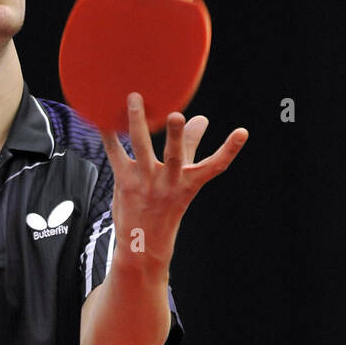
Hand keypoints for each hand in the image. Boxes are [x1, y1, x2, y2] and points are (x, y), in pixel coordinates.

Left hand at [100, 93, 247, 268]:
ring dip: (137, 122)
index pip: (215, 167)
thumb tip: (202, 119)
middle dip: (177, 136)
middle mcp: (169, 183)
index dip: (230, 150)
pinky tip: (102, 116)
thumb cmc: (166, 207)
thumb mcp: (183, 182)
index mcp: (189, 183)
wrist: (143, 246)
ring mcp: (145, 182)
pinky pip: (115, 154)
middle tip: (177, 115)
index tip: (243, 133)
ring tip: (135, 98)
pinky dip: (109, 135)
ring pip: (141, 148)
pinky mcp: (124, 182)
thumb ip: (191, 147)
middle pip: (174, 157)